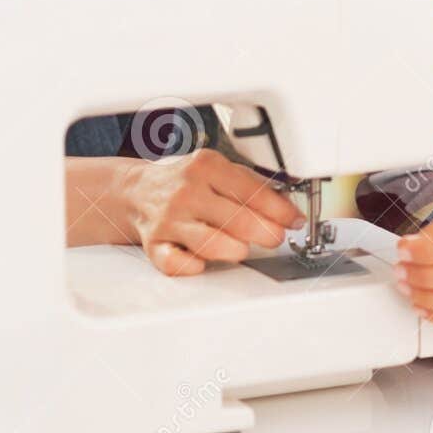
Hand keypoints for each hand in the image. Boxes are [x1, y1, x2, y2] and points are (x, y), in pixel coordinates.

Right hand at [122, 148, 303, 275]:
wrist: (138, 191)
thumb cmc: (186, 182)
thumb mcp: (218, 169)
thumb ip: (252, 185)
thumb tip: (288, 210)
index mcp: (206, 166)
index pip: (253, 192)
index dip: (281, 211)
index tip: (294, 221)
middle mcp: (186, 192)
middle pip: (239, 221)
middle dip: (266, 234)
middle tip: (273, 237)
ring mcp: (169, 219)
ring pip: (213, 245)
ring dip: (237, 251)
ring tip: (241, 247)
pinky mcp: (154, 244)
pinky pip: (178, 265)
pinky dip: (196, 266)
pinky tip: (204, 260)